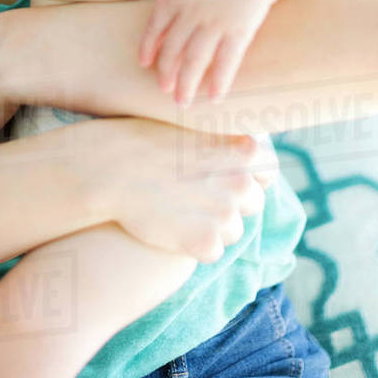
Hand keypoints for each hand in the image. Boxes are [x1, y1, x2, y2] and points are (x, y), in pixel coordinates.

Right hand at [103, 121, 272, 261]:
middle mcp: (242, 182)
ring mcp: (225, 214)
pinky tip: (173, 228)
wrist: (110, 167)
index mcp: (244, 150)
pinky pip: (213, 252)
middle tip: (195, 195)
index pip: (268, 171)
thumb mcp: (192, 126)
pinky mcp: (204, 242)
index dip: (248, 175)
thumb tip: (245, 150)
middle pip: (253, 203)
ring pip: (233, 231)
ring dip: (213, 226)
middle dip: (230, 203)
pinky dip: (196, 245)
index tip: (225, 176)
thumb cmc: (143, 139)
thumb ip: (224, 140)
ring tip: (180, 210)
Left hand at [138, 0, 277, 106]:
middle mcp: (192, 11)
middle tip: (164, 90)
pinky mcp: (238, 31)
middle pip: (173, 49)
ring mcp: (215, 22)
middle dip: (166, 72)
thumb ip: (175, 1)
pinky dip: (219, 82)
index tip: (144, 64)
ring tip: (183, 102)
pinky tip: (215, 98)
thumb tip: (159, 28)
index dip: (148, 47)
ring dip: (186, 84)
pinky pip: (225, 62)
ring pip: (194, 60)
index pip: (155, 26)